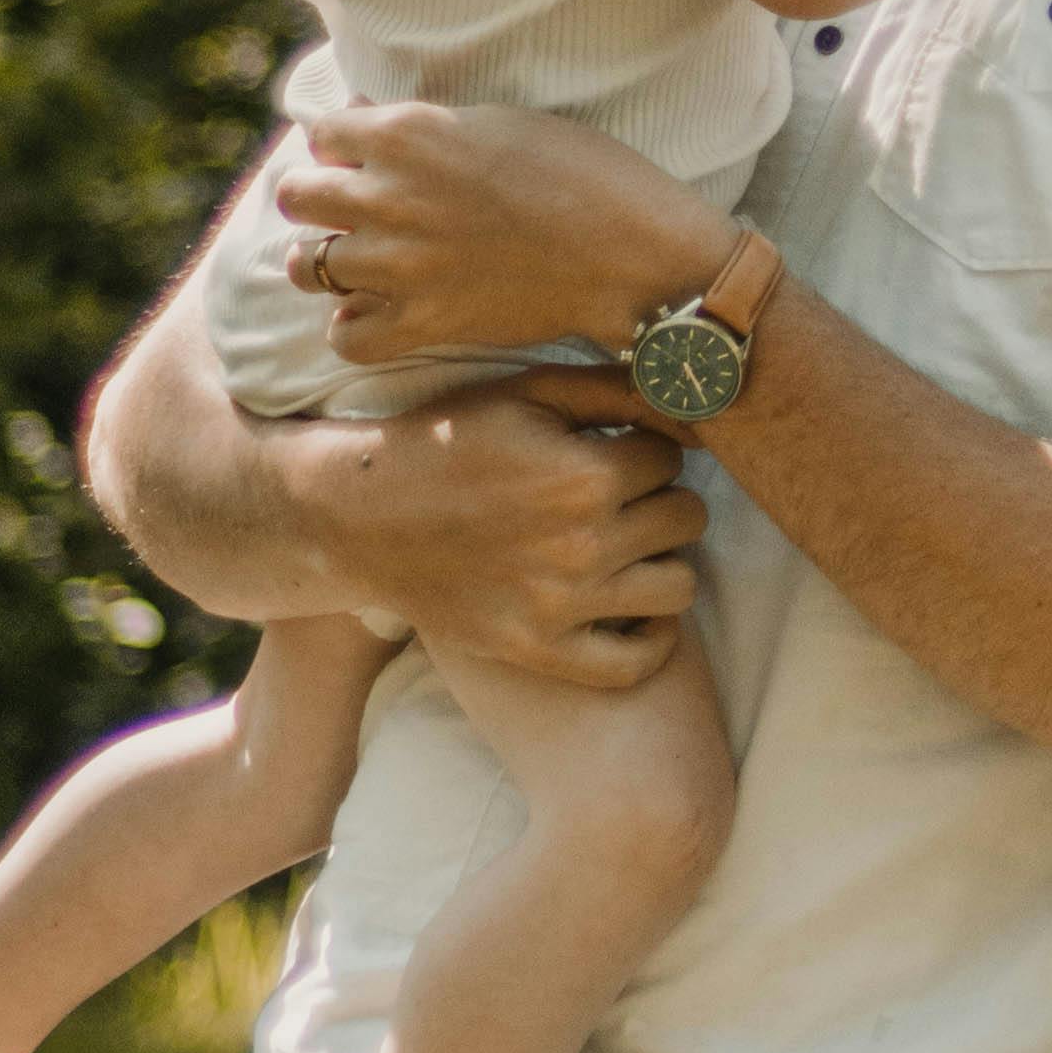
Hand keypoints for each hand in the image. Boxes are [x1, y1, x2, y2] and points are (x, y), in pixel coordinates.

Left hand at [277, 99, 720, 377]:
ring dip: (327, 262)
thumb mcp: (499, 120)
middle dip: (317, 198)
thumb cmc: (582, 173)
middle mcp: (388, 198)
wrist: (630, 253)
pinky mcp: (422, 323)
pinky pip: (346, 336)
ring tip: (360, 262)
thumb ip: (425, 126)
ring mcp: (399, 265)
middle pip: (296, 196)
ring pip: (307, 267)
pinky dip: (354, 327)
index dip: (341, 143)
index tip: (362, 155)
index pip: (321, 132)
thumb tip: (366, 121)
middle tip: (350, 208)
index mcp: (406, 134)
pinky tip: (379, 312)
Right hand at [317, 387, 706, 687]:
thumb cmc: (447, 442)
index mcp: (585, 476)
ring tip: (626, 545)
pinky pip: (636, 663)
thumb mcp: (526, 392)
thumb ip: (612, 389)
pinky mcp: (540, 651)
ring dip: (662, 560)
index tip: (615, 452)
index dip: (646, 449)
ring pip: (680, 585)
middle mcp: (585, 545)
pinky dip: (651, 638)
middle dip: (660, 498)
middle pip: (686, 518)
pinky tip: (633, 607)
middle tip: (621, 497)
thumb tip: (688, 401)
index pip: (672, 458)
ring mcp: (564, 606)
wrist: (363, 514)